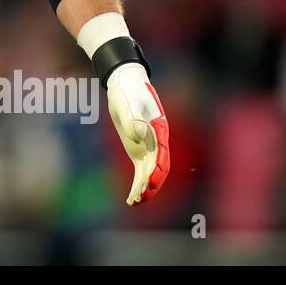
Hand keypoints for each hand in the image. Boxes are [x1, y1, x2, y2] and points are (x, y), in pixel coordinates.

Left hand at [105, 62, 169, 204]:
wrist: (124, 83)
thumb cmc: (127, 91)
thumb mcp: (127, 102)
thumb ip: (133, 117)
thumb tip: (139, 133)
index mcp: (158, 129)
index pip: (160, 153)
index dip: (156, 169)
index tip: (148, 181)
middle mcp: (157, 141)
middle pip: (158, 167)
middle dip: (151, 182)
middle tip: (140, 195)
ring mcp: (148, 146)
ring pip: (151, 172)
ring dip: (145, 187)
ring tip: (134, 200)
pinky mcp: (138, 150)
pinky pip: (141, 170)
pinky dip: (138, 183)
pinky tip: (132, 197)